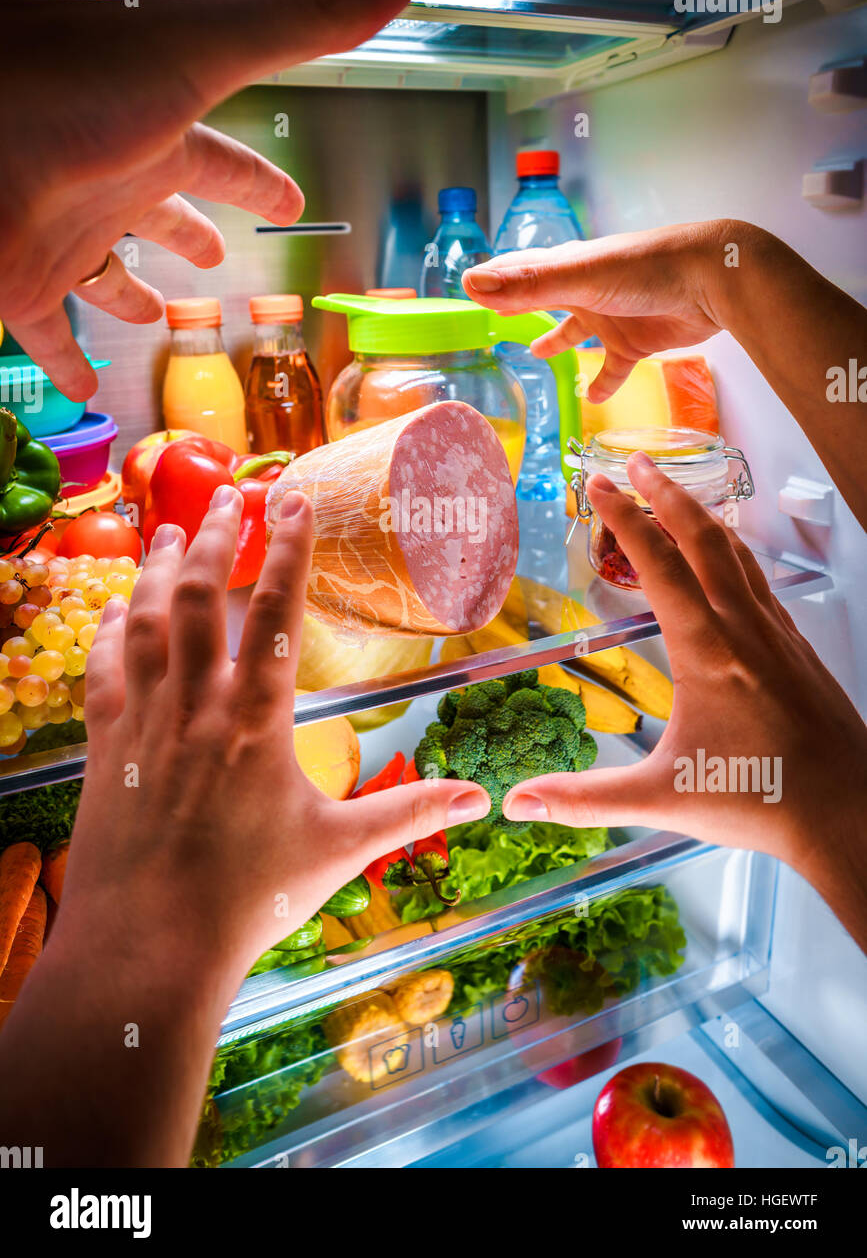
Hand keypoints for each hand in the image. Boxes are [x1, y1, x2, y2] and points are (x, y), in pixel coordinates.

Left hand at [0, 0, 420, 397]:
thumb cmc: (66, 87)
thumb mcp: (202, 52)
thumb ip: (299, 22)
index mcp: (155, 129)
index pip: (222, 160)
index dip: (258, 183)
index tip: (287, 202)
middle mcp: (106, 180)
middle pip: (158, 212)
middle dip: (190, 234)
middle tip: (215, 254)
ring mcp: (60, 230)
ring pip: (103, 273)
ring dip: (128, 295)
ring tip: (153, 316)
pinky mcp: (20, 280)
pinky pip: (48, 331)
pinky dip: (68, 361)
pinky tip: (83, 387)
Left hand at [63, 485, 488, 986]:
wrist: (149, 949)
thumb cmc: (248, 902)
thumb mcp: (339, 852)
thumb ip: (410, 814)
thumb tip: (481, 800)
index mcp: (257, 725)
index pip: (274, 615)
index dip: (286, 551)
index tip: (294, 502)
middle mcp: (195, 710)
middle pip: (199, 598)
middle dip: (216, 537)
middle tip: (231, 494)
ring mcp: (143, 726)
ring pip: (146, 623)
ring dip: (158, 568)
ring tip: (176, 529)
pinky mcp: (106, 750)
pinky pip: (104, 672)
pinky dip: (110, 631)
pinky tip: (117, 608)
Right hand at [462, 221, 747, 399]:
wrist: (710, 281)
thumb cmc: (645, 269)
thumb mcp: (578, 279)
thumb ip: (526, 287)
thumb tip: (471, 285)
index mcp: (567, 268)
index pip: (521, 271)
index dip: (496, 280)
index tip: (470, 288)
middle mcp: (586, 290)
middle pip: (546, 300)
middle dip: (522, 306)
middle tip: (496, 319)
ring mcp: (612, 316)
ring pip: (577, 332)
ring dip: (558, 342)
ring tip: (536, 354)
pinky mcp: (637, 341)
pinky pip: (614, 368)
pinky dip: (603, 382)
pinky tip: (591, 396)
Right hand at [503, 454, 866, 949]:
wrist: (848, 812)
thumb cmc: (760, 804)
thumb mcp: (663, 799)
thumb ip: (585, 797)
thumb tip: (516, 801)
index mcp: (708, 653)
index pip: (658, 566)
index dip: (624, 519)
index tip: (599, 484)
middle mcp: (745, 629)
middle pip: (702, 539)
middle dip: (665, 493)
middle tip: (636, 461)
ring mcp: (776, 633)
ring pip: (736, 554)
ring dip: (701, 516)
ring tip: (674, 493)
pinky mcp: (796, 647)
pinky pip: (759, 581)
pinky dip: (732, 553)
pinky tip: (725, 561)